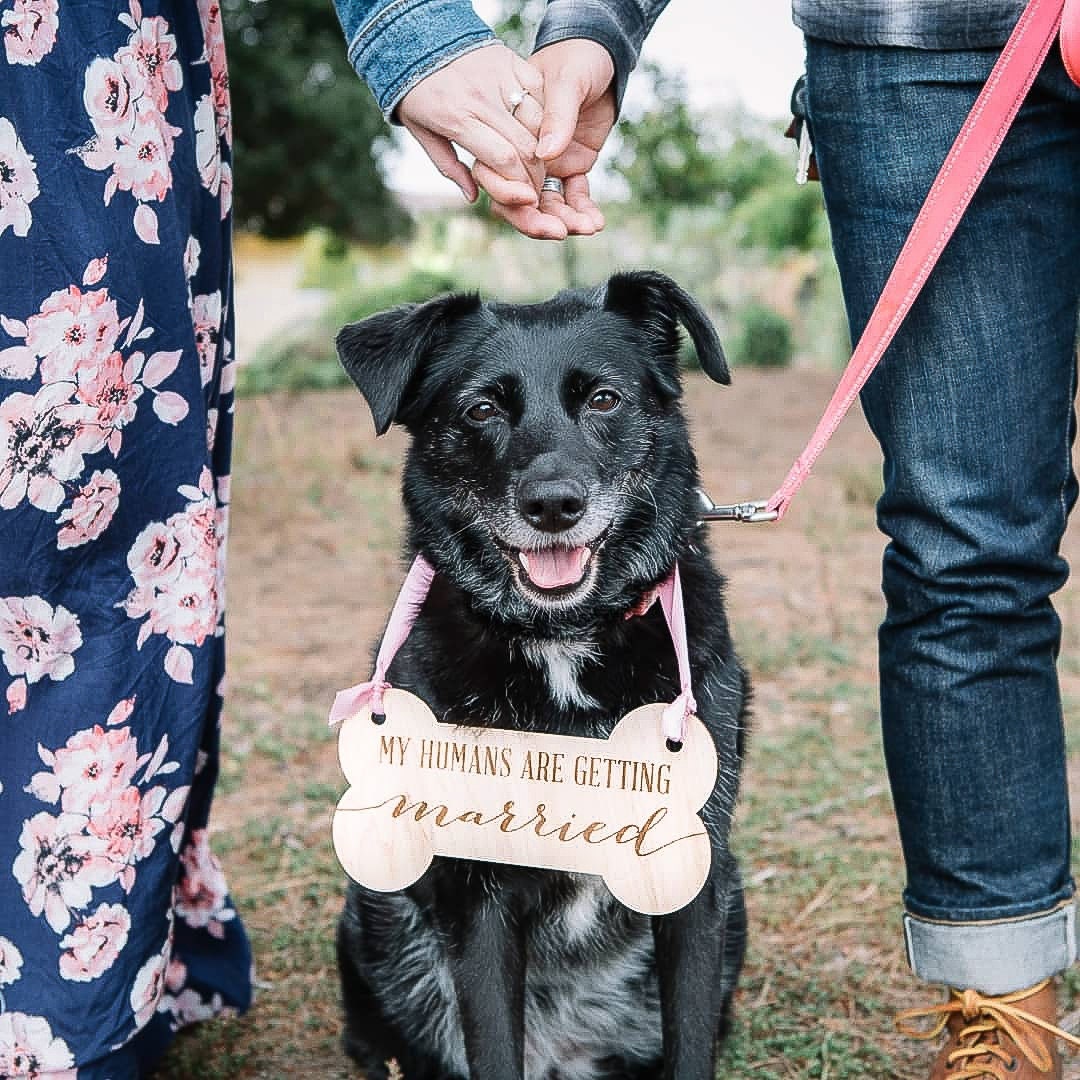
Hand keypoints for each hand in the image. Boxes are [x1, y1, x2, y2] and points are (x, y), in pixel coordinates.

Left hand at [397, 43, 545, 208]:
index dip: (520, 183)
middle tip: (537, 185)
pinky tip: (539, 131)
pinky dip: (544, 116)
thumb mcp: (422, 133)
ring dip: (543, 147)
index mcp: (457, 118)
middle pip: (525, 145)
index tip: (526, 197)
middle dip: (535, 173)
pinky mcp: (511, 61)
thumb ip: (448, 166)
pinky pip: (539, 93)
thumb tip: (473, 196)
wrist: (418, 38)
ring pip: (537, 121)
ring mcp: (499, 77)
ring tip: (539, 162)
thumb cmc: (417, 92)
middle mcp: (481, 97)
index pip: (503, 158)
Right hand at [490, 39, 616, 238]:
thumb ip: (556, 116)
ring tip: (589, 226)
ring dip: (567, 221)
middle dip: (538, 221)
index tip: (531, 200)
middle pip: (520, 201)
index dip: (509, 194)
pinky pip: (575, 197)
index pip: (497, 174)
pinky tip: (596, 221)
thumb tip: (545, 153)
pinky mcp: (572, 167)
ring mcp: (548, 164)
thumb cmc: (578, 58)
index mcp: (510, 132)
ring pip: (549, 206)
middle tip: (561, 231)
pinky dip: (585, 211)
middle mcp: (524, 154)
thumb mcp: (567, 80)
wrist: (603, 55)